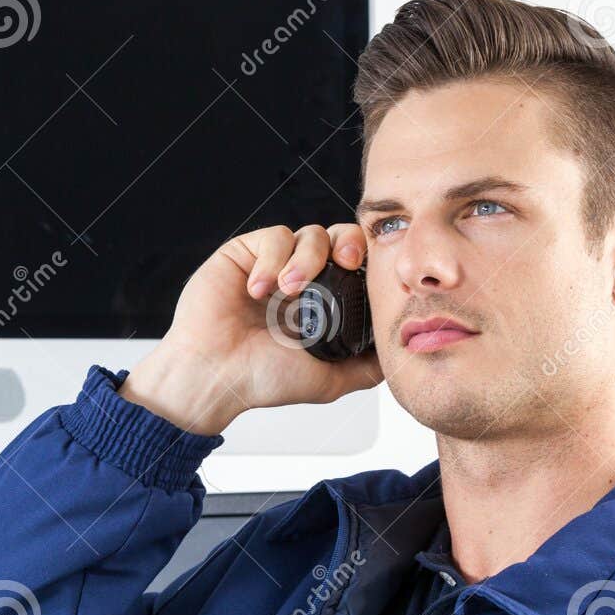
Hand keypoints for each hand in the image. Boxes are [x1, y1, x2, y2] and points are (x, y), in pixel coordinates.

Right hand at [119, 223, 383, 434]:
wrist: (215, 377)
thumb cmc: (262, 380)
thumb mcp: (329, 380)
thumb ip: (366, 368)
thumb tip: (399, 356)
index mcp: (322, 303)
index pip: (355, 265)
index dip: (366, 261)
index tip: (366, 274)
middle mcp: (300, 280)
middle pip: (338, 237)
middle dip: (348, 243)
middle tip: (345, 263)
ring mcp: (272, 265)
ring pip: (308, 234)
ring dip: (305, 259)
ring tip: (288, 291)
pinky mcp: (244, 254)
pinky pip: (272, 237)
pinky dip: (272, 259)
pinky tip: (259, 289)